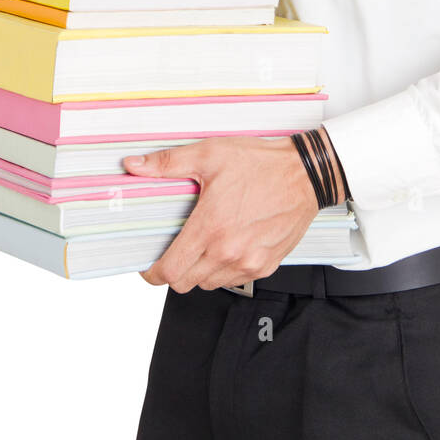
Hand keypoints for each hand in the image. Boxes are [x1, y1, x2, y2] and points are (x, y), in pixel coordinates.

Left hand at [123, 135, 321, 292]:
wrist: (305, 174)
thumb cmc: (261, 164)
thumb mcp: (210, 154)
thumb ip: (168, 163)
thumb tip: (134, 166)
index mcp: (210, 227)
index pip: (169, 271)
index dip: (153, 272)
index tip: (150, 265)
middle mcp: (228, 252)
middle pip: (185, 284)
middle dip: (174, 271)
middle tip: (176, 251)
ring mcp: (249, 262)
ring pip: (209, 284)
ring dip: (200, 271)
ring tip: (203, 245)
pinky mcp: (266, 266)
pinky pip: (235, 281)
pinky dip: (224, 270)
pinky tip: (227, 246)